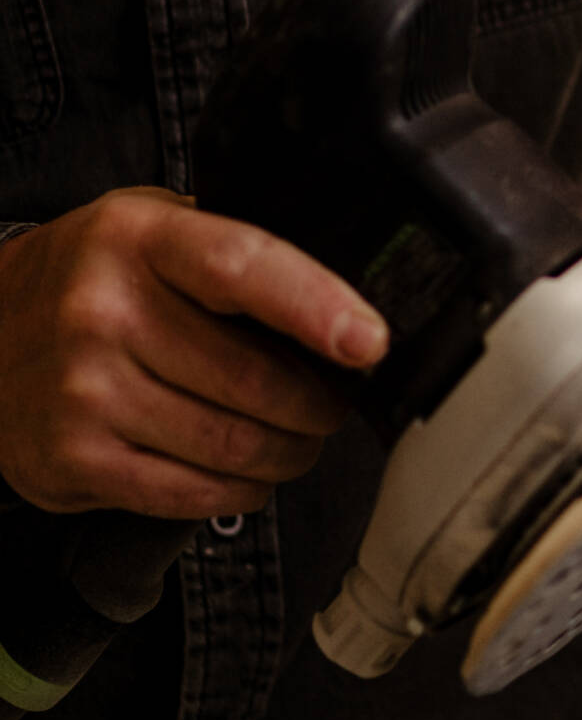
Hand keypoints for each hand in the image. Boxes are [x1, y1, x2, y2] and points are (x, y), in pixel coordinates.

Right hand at [0, 189, 389, 518]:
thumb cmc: (88, 278)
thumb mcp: (150, 226)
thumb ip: (232, 248)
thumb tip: (342, 290)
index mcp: (137, 239)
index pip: (242, 268)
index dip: (317, 306)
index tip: (368, 341)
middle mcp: (104, 312)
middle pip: (253, 379)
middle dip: (320, 403)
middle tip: (336, 402)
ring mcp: (85, 391)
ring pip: (233, 445)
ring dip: (290, 454)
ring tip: (300, 440)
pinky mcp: (75, 460)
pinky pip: (189, 493)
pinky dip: (240, 492)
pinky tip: (249, 474)